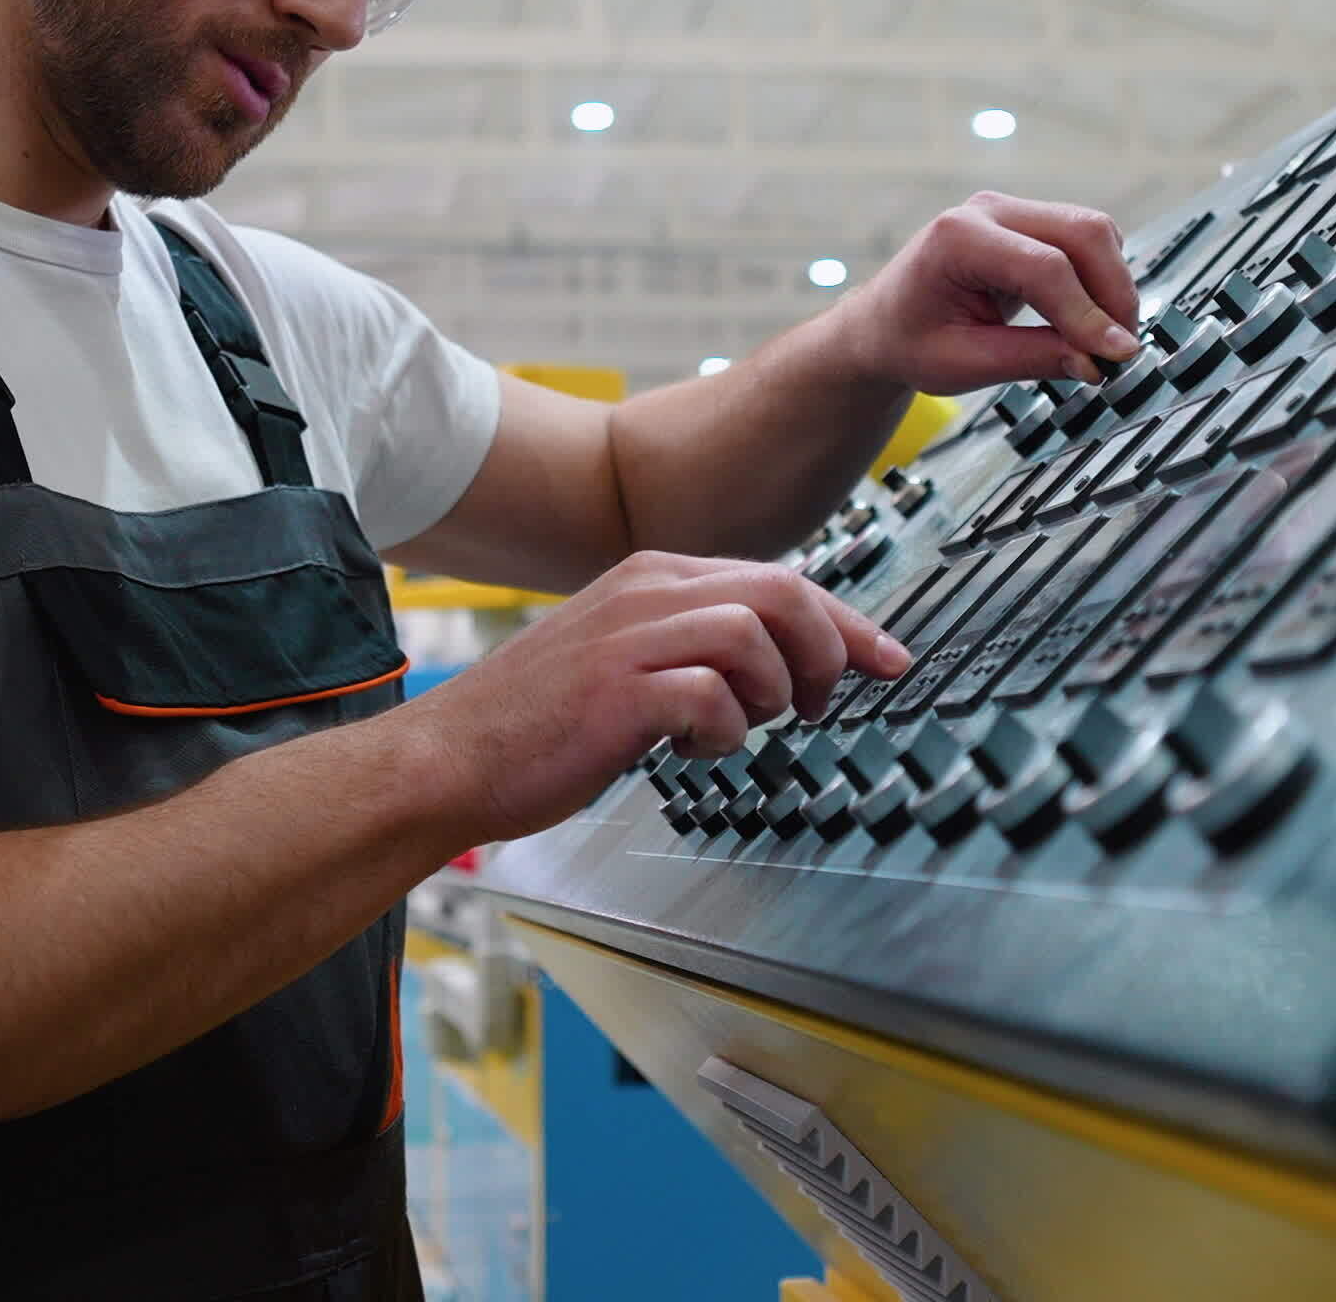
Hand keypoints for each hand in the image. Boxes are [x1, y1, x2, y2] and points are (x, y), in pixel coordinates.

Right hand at [398, 552, 908, 842]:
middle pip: (781, 591)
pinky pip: (710, 696)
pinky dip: (723, 732)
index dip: (845, 622)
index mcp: (651, 576)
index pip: (778, 578)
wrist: (449, 759)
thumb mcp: (624, 656)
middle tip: (821, 705)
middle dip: (827, 651)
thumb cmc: (538, 723)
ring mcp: (629, 639)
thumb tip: (779, 662)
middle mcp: (645, 593)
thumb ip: (691, 643)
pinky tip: (693, 752)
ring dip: (772, 691)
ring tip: (744, 728)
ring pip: (754, 634)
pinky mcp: (616, 693)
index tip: (887, 660)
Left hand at [830, 190, 1142, 392]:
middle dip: (1114, 293)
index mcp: (957, 238)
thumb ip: (1032, 359)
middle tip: (1120, 352)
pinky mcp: (1030, 223)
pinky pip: (1085, 240)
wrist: (883, 324)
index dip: (1088, 314)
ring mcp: (1011, 211)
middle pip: (1083, 233)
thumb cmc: (908, 341)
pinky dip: (1100, 279)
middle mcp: (988, 210)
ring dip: (1112, 286)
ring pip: (1093, 232)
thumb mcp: (963, 363)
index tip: (1118, 355)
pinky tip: (1089, 320)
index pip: (1045, 268)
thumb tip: (1098, 362)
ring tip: (1105, 343)